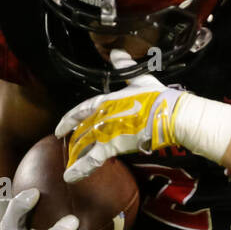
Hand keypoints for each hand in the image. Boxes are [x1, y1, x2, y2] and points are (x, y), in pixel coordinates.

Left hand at [55, 57, 184, 181]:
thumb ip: (125, 67)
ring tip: (70, 164)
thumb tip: (118, 52)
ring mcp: (104, 131)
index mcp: (106, 100)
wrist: (168, 115)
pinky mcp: (111, 146)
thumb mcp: (140, 79)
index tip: (62, 127)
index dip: (70, 119)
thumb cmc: (158, 98)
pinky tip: (70, 177)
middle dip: (74, 139)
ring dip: (76, 154)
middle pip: (81, 129)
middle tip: (68, 147)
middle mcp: (101, 115)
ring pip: (83, 144)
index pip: (81, 110)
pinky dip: (80, 169)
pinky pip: (91, 160)